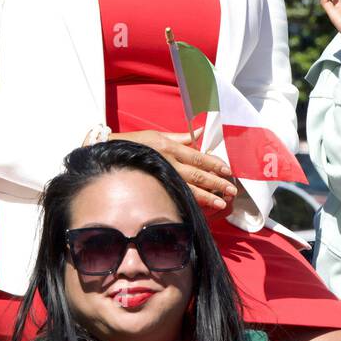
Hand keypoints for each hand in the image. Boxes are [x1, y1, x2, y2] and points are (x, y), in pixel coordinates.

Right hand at [109, 130, 237, 211]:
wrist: (108, 155)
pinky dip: (189, 202)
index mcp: (170, 148)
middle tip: (232, 190)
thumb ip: (181, 137)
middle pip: (197, 175)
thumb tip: (199, 131)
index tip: (228, 171)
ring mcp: (161, 176)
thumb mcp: (157, 135)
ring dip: (207, 196)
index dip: (214, 164)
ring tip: (222, 203)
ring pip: (189, 188)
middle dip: (216, 183)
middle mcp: (168, 162)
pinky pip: (175, 196)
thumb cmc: (134, 144)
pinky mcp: (155, 187)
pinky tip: (200, 209)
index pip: (198, 157)